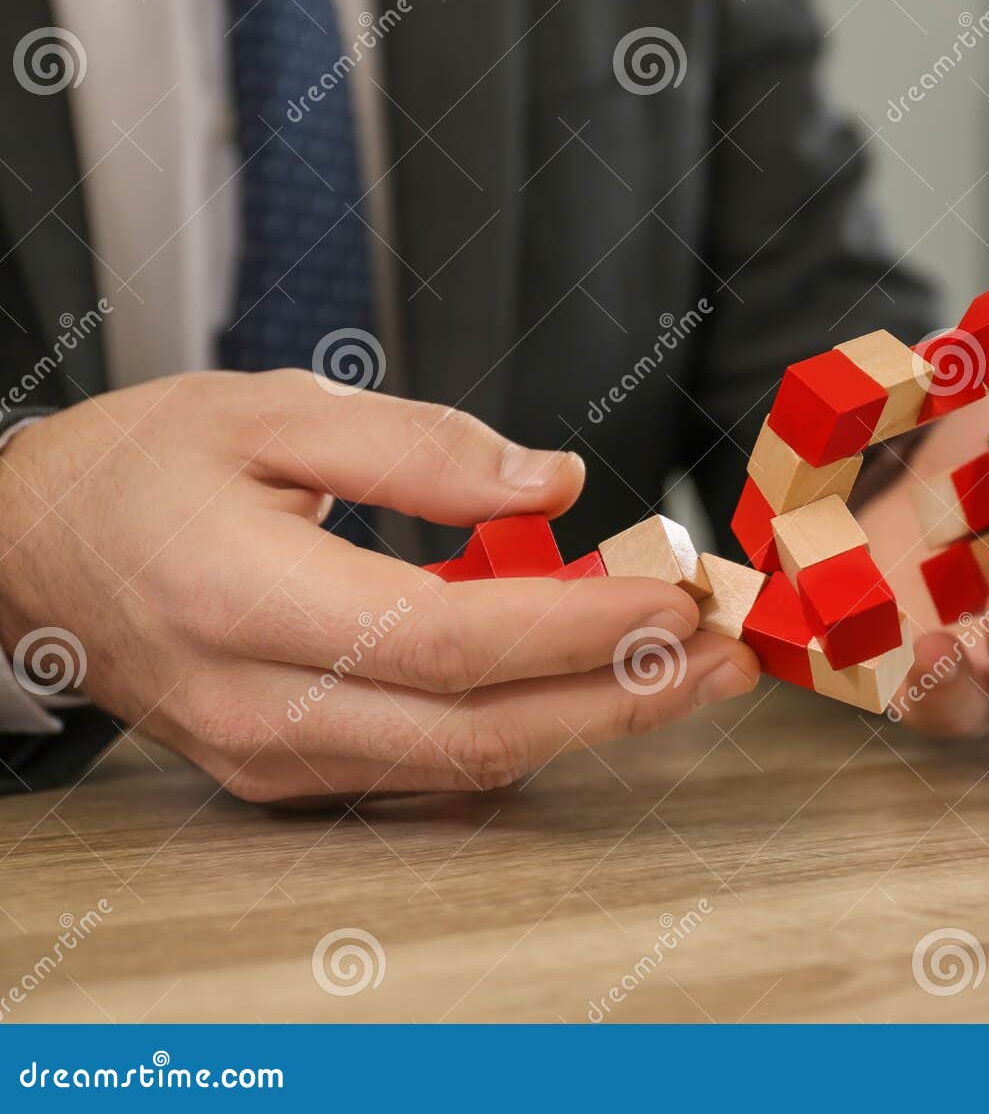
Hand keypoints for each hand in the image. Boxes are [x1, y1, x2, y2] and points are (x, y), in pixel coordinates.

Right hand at [0, 370, 757, 801]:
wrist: (30, 552)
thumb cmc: (139, 468)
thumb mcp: (270, 409)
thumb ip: (418, 450)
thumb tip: (552, 487)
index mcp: (241, 598)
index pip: (445, 641)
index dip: (573, 628)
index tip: (672, 596)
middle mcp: (258, 704)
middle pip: (476, 732)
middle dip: (621, 698)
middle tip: (725, 655)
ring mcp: (271, 756)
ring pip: (465, 766)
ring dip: (591, 721)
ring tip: (687, 671)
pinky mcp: (287, 773)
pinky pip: (430, 770)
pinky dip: (525, 730)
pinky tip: (591, 688)